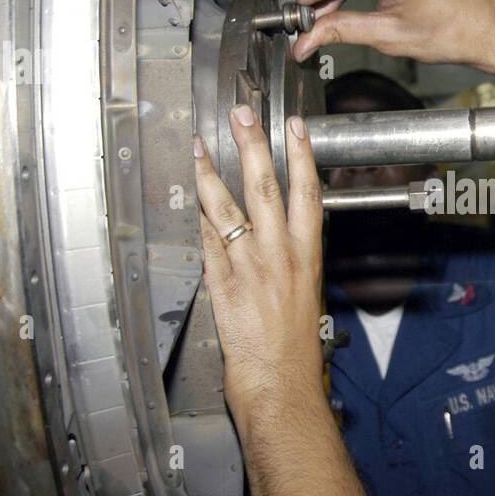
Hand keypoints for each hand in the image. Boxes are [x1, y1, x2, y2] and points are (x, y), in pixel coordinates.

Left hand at [193, 106, 324, 449]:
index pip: (307, 193)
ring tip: (200, 145)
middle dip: (253, 145)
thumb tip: (281, 233)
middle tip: (242, 114)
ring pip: (226, 208)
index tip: (294, 126)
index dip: (302, 155)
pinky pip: (205, 241)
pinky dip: (195, 218)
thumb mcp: (306, 291)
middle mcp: (279, 254)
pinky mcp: (222, 282)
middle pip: (265, 187)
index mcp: (306, 254)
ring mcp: (249, 265)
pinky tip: (187, 198)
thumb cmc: (294, 345)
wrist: (280, 381)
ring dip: (210, 172)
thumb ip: (292, 258)